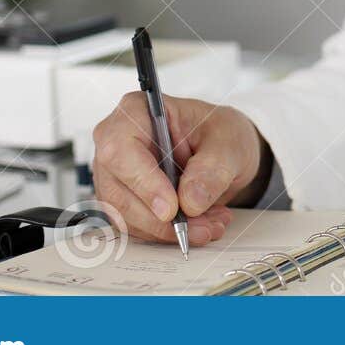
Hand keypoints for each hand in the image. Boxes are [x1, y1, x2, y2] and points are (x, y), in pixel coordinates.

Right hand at [92, 94, 268, 246]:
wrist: (223, 151)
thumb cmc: (219, 133)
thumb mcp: (228, 142)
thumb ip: (212, 168)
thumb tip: (190, 200)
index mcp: (136, 111)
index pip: (121, 149)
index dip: (143, 182)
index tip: (171, 208)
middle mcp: (116, 142)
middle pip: (118, 189)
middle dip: (161, 217)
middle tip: (202, 225)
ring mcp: (116, 174)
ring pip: (125, 215)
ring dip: (168, 230)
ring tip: (209, 224)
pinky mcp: (123, 200)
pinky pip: (135, 227)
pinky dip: (167, 234)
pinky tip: (199, 225)